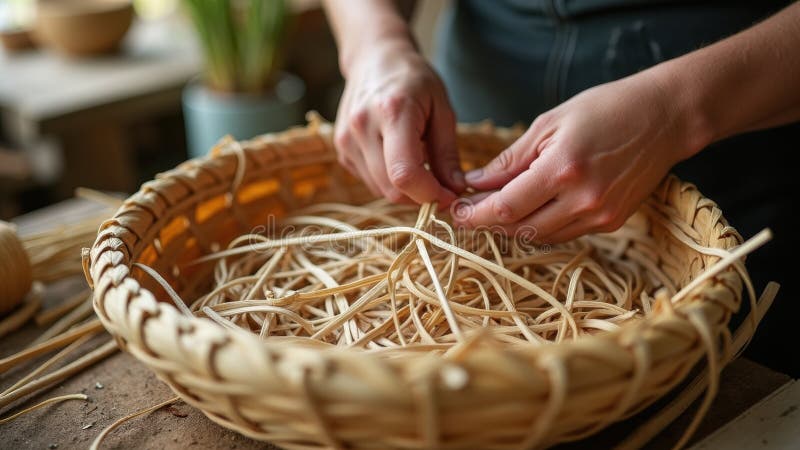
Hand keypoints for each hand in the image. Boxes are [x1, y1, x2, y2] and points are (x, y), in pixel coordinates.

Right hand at [334, 40, 463, 205]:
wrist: (373, 59)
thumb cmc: (413, 79)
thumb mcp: (442, 108)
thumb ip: (447, 153)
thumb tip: (456, 190)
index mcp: (392, 112)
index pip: (405, 173)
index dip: (430, 194)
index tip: (450, 195)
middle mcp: (362, 127)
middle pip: (391, 188)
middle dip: (421, 196)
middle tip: (441, 186)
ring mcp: (346, 140)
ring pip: (379, 190)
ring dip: (405, 190)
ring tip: (421, 167)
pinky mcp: (341, 150)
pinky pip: (369, 181)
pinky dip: (389, 181)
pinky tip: (399, 157)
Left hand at [455, 72, 708, 242]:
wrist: (665, 118)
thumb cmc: (605, 109)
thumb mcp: (549, 124)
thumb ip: (510, 160)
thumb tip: (474, 184)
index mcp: (563, 169)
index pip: (506, 207)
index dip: (475, 215)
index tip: (455, 213)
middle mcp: (583, 199)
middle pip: (520, 229)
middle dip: (488, 223)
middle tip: (466, 212)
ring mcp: (600, 215)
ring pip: (540, 236)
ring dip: (512, 228)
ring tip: (492, 211)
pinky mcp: (611, 223)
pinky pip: (563, 233)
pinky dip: (540, 226)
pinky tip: (528, 211)